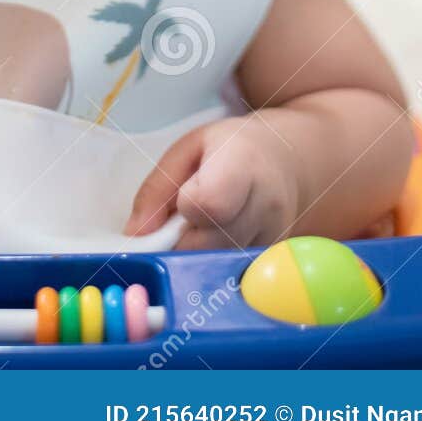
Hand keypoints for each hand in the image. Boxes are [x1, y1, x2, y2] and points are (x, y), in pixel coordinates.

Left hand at [124, 116, 300, 250]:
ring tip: (203, 223)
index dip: (185, 207)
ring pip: (217, 266)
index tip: (182, 197)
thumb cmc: (230, 147)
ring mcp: (275, 239)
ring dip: (197, 252)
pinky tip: (219, 237)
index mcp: (244, 165)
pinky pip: (230, 273)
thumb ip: (156, 190)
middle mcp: (267, 206)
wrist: (286, 159)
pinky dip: (214, 262)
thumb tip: (134, 236)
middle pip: (208, 245)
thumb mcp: (186, 150)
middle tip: (184, 216)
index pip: (210, 205)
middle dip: (182, 239)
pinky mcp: (273, 262)